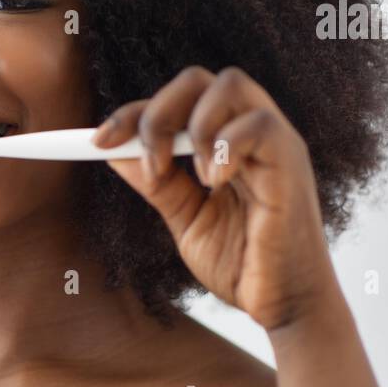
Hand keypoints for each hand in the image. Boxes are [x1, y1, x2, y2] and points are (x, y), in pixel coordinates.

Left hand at [93, 65, 341, 330]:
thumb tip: (111, 151)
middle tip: (146, 161)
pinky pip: (260, 125)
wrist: (284, 307)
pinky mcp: (291, 165)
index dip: (131, 114)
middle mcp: (251, 134)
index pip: (176, 102)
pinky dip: (225, 146)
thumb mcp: (186, 219)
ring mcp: (275, 144)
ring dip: (191, 125)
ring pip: (230, 85)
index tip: (96, 142)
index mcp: (226, 143)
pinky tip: (214, 183)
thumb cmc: (242, 265)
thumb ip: (157, 184)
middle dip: (157, 111)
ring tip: (187, 177)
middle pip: (198, 79)